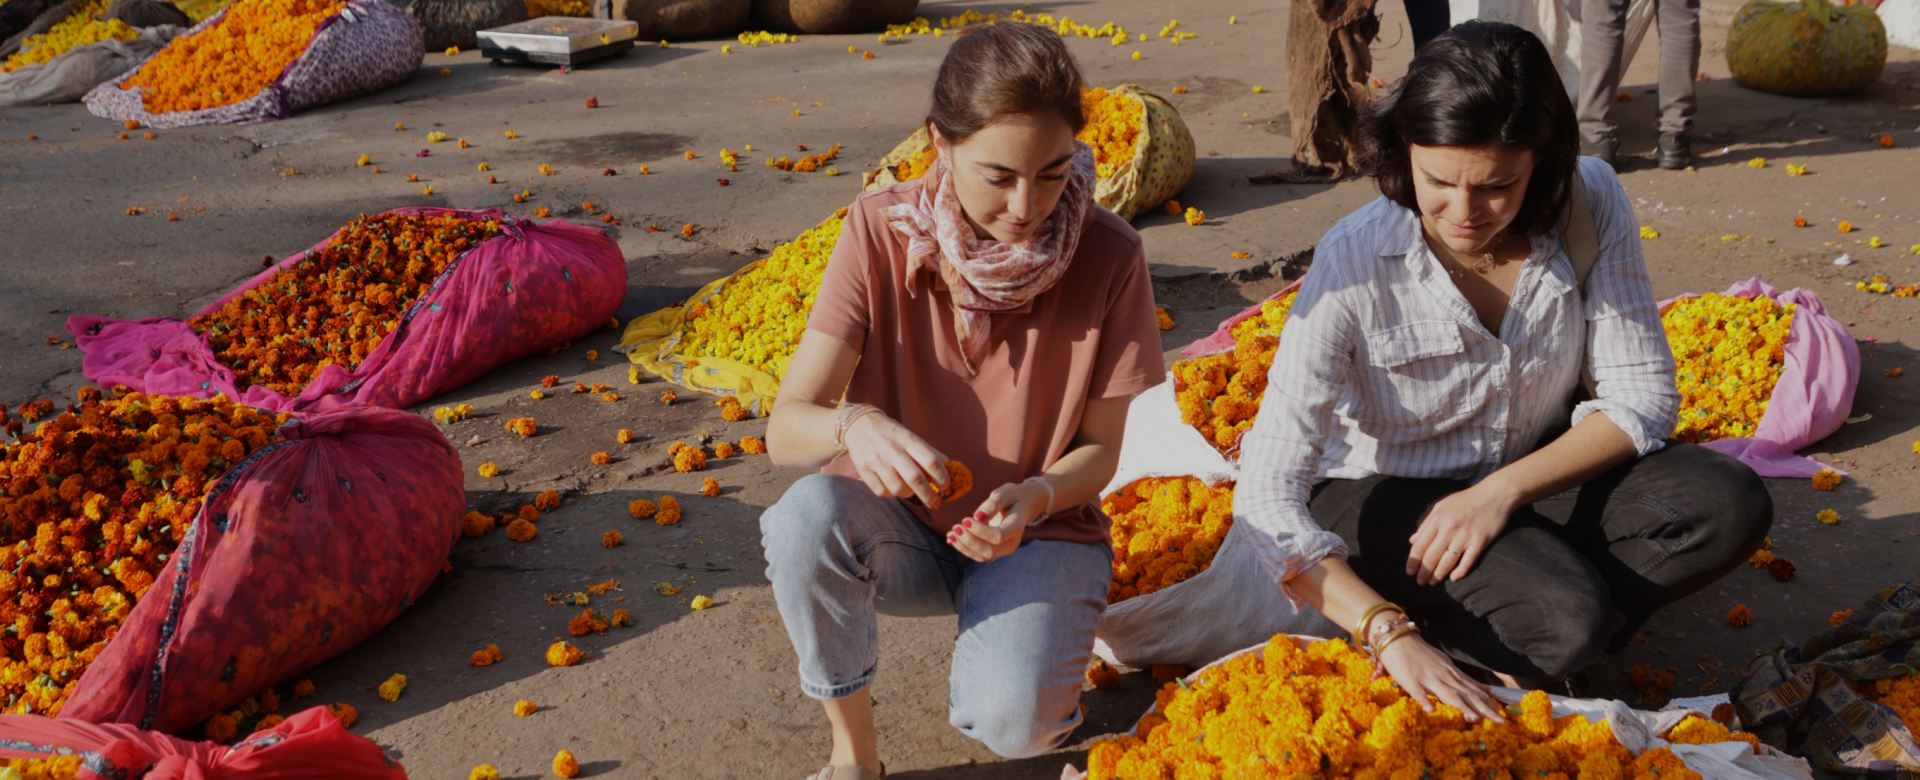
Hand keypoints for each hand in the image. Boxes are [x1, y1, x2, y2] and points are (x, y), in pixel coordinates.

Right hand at [843, 413, 950, 508]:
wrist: (858, 424)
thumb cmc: (890, 433)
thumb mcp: (910, 436)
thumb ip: (928, 451)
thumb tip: (949, 466)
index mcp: (908, 439)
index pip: (931, 460)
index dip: (942, 477)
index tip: (947, 487)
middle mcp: (892, 449)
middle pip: (915, 478)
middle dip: (929, 495)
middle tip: (935, 502)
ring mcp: (876, 460)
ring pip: (898, 488)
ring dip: (909, 494)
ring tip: (911, 491)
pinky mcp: (864, 470)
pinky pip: (882, 492)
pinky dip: (892, 494)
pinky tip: (895, 488)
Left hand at [946, 480, 1047, 562]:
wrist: (1022, 505)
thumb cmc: (1013, 496)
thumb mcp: (1005, 492)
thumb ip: (993, 503)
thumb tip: (978, 517)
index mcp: (1017, 526)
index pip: (999, 536)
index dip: (980, 531)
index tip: (965, 519)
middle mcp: (1013, 542)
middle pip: (990, 550)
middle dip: (969, 541)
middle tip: (955, 527)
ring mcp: (1005, 549)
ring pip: (983, 556)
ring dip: (964, 547)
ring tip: (950, 534)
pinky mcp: (996, 551)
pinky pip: (980, 555)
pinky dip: (964, 549)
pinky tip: (952, 539)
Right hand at [1376, 632, 1504, 722]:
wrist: (1399, 639)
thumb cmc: (1421, 654)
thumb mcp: (1447, 664)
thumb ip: (1465, 679)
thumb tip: (1485, 690)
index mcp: (1453, 674)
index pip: (1475, 691)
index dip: (1488, 704)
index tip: (1501, 718)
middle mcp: (1445, 676)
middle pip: (1468, 694)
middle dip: (1484, 709)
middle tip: (1499, 722)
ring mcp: (1429, 679)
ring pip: (1448, 694)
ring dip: (1462, 707)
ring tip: (1474, 719)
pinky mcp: (1411, 681)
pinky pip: (1419, 692)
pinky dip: (1425, 701)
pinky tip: (1430, 711)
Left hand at [1406, 482, 1516, 585]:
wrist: (1494, 494)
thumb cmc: (1466, 500)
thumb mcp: (1442, 507)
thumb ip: (1427, 524)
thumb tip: (1413, 541)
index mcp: (1437, 518)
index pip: (1420, 545)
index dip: (1413, 561)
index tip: (1410, 572)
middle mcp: (1449, 528)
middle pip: (1431, 556)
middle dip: (1424, 572)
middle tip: (1420, 582)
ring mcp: (1465, 535)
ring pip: (1447, 561)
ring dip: (1438, 575)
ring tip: (1432, 583)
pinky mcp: (1480, 541)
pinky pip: (1467, 561)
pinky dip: (1460, 572)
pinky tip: (1453, 578)